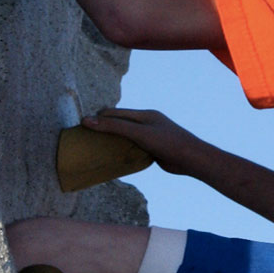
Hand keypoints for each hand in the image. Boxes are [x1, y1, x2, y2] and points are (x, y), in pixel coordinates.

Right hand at [83, 107, 205, 175]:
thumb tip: (87, 121)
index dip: (99, 118)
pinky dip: (123, 152)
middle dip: (105, 129)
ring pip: (127, 138)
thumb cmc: (166, 142)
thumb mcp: (137, 133)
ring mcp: (151, 137)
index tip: (82, 126)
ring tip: (96, 149)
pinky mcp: (154, 150)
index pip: (116, 113)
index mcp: (145, 115)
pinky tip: (114, 159)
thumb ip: (113, 127)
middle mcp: (148, 124)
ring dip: (114, 142)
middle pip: (121, 124)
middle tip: (86, 139)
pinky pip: (134, 149)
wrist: (191, 159)